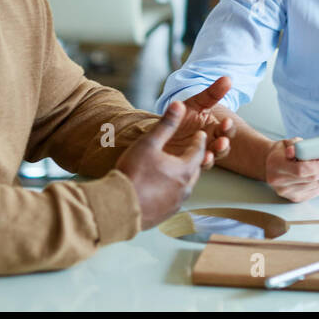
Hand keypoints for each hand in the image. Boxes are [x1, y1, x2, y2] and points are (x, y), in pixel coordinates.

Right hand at [116, 102, 211, 229]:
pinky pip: (173, 200)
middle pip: (195, 169)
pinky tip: (163, 189)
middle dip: (194, 159)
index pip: (198, 151)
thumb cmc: (133, 174)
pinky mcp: (165, 214)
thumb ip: (166, 124)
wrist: (118, 208)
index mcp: (185, 169)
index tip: (200, 135)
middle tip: (192, 151)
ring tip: (177, 170)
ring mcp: (175, 203)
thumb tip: (179, 104)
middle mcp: (185, 188)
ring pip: (185, 186)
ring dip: (183, 176)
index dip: (198, 141)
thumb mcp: (149, 143)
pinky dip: (172, 191)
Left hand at [164, 76, 234, 168]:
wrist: (159, 129)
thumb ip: (212, 93)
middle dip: (223, 145)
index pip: (227, 129)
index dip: (228, 127)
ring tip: (208, 154)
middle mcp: (209, 143)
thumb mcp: (196, 103)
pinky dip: (195, 165)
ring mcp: (198, 155)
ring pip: (210, 159)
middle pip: (222, 147)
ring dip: (212, 157)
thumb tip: (228, 79)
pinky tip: (195, 161)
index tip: (226, 122)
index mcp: (214, 128)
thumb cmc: (180, 115)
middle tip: (222, 141)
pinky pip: (193, 167)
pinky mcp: (185, 164)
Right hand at [265, 138, 318, 202]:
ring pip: (316, 186)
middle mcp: (280, 182)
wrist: (270, 165)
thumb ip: (300, 145)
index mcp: (276, 165)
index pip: (301, 169)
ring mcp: (287, 193)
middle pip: (312, 179)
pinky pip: (315, 192)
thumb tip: (315, 148)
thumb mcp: (288, 142)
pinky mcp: (294, 198)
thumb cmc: (282, 151)